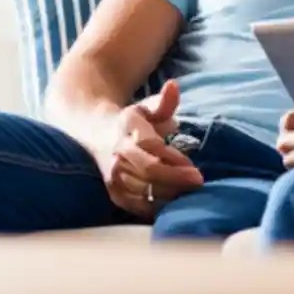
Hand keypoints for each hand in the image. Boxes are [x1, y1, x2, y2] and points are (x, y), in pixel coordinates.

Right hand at [101, 79, 203, 217]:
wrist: (95, 132)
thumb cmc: (133, 120)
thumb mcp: (148, 106)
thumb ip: (164, 101)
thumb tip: (173, 85)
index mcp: (126, 129)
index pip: (150, 146)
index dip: (173, 158)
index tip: (194, 167)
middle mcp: (117, 154)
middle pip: (147, 171)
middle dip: (175, 178)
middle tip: (198, 181)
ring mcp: (113, 176)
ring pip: (142, 191)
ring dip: (169, 194)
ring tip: (190, 193)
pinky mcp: (114, 193)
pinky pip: (136, 206)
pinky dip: (157, 208)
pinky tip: (175, 204)